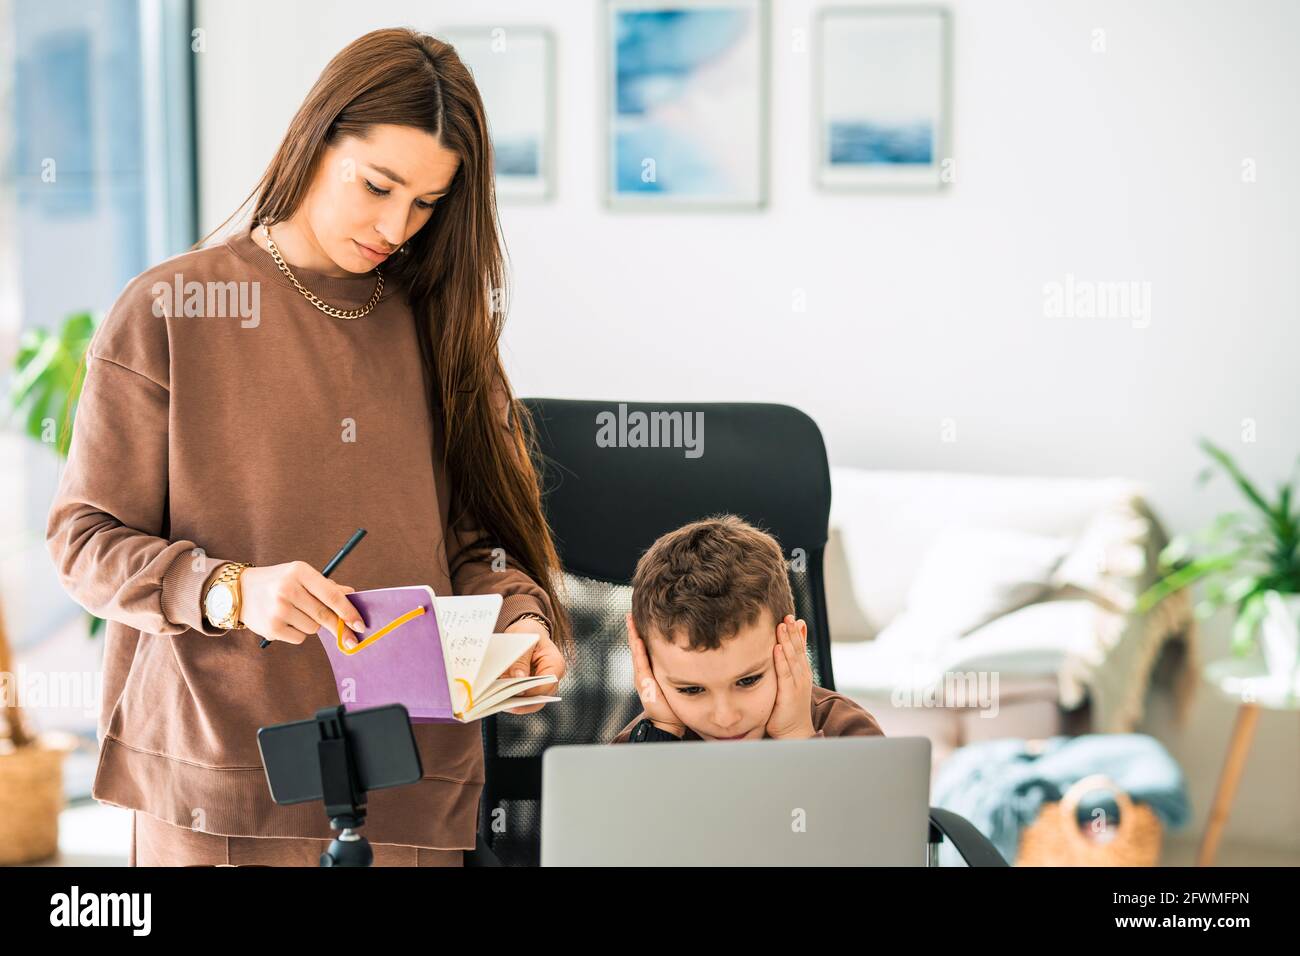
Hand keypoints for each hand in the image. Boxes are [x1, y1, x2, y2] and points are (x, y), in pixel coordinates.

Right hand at [237, 561, 364, 646]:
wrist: (240, 591)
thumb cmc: (279, 582)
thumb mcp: (301, 576)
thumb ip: (327, 586)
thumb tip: (351, 596)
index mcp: (299, 572)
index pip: (331, 595)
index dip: (348, 612)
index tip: (360, 625)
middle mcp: (287, 589)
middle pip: (324, 615)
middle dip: (340, 628)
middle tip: (352, 639)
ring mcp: (277, 610)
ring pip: (313, 628)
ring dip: (312, 625)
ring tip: (296, 613)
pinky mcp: (271, 628)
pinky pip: (299, 638)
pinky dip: (298, 633)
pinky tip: (285, 621)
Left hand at [500, 618, 565, 714]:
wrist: (527, 631)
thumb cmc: (529, 632)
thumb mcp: (524, 639)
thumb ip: (522, 659)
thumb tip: (519, 678)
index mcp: (555, 664)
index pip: (547, 684)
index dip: (531, 691)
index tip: (515, 692)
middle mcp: (552, 678)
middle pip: (539, 698)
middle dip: (521, 702)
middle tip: (502, 702)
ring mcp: (542, 685)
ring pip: (530, 702)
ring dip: (514, 703)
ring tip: (497, 701)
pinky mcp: (530, 688)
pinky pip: (522, 699)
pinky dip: (511, 699)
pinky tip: (498, 697)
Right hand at [626, 612, 685, 735]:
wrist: (669, 722)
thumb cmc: (674, 703)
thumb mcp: (675, 679)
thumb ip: (678, 667)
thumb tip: (692, 653)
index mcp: (650, 669)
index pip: (644, 646)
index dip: (641, 631)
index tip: (641, 616)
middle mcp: (643, 670)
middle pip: (636, 645)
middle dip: (633, 629)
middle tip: (631, 613)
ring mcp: (641, 676)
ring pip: (635, 651)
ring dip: (633, 635)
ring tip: (630, 620)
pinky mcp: (644, 682)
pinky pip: (640, 662)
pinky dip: (638, 650)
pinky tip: (637, 638)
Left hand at [765, 614, 815, 739]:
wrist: (794, 733)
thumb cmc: (788, 709)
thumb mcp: (789, 684)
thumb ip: (787, 668)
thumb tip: (781, 650)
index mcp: (802, 672)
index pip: (800, 648)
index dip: (797, 633)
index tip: (792, 617)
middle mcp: (802, 676)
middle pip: (798, 649)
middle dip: (793, 631)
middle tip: (787, 615)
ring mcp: (797, 684)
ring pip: (793, 658)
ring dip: (788, 640)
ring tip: (782, 625)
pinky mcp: (789, 694)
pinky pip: (785, 673)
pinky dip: (782, 659)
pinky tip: (778, 648)